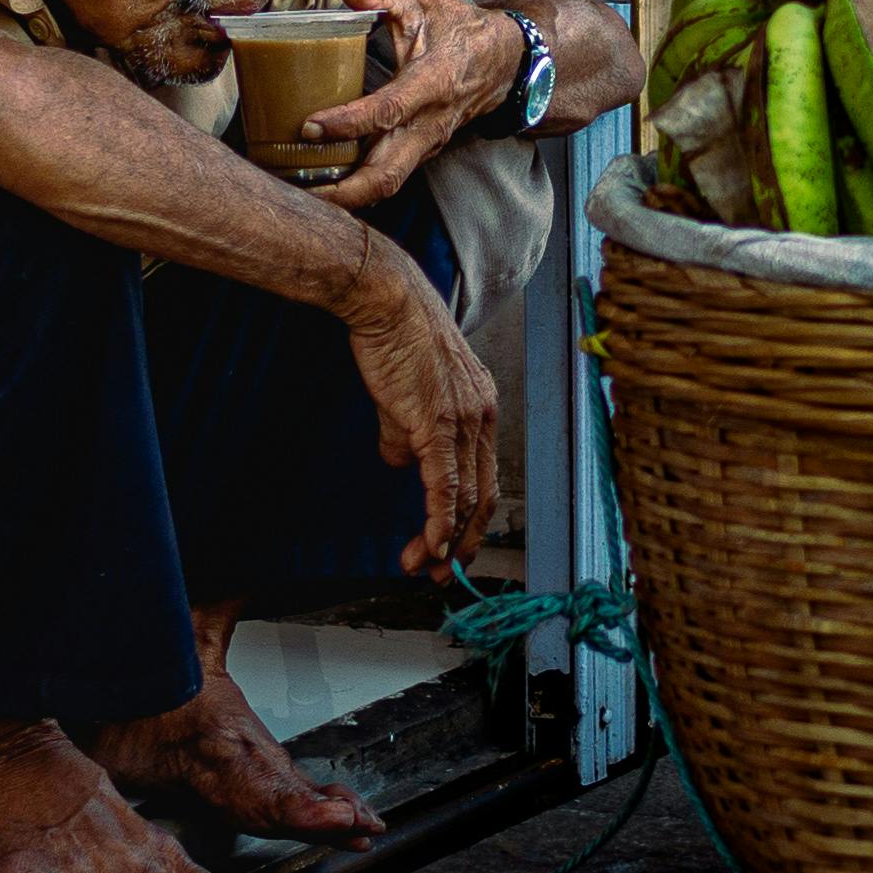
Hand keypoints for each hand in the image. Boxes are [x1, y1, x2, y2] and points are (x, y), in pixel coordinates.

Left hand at [299, 0, 524, 212]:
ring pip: (387, 185)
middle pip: (387, 174)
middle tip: (295, 191)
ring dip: (345, 198)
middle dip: (342, 192)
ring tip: (300, 197)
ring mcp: (427, 143)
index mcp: (432, 83)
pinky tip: (323, 185)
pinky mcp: (421, 152)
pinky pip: (390, 179)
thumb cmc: (460, 30)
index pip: (388, 111)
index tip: (309, 126)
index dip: (349, 122)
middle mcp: (430, 123)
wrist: (506, 61)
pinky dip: (356, 189)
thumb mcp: (422, 0)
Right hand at [337, 236, 503, 572]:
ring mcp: (465, 420)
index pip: (486, 475)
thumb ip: (407, 432)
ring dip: (447, 540)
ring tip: (427, 566)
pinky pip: (445, 485)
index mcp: (482, 407)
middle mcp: (484, 416)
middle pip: (485, 495)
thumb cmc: (394, 336)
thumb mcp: (406, 393)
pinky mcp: (438, 423)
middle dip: (467, 541)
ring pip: (466, 497)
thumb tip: (401, 463)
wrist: (386, 300)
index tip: (454, 545)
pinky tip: (432, 545)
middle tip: (448, 573)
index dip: (472, 516)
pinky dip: (440, 522)